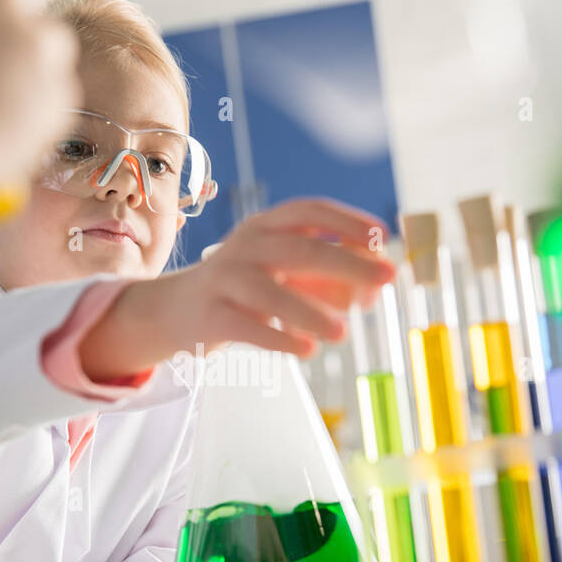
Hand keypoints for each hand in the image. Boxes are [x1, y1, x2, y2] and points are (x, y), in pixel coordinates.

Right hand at [78, 198, 395, 380]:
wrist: (176, 311)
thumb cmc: (246, 290)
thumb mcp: (283, 274)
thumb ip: (326, 279)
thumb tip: (370, 294)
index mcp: (266, 225)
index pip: (310, 211)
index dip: (348, 220)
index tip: (383, 237)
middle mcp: (245, 246)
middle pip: (300, 248)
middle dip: (348, 263)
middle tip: (385, 279)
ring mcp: (224, 279)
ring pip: (270, 292)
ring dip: (311, 312)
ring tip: (343, 333)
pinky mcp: (210, 316)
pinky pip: (247, 327)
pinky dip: (279, 340)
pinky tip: (307, 350)